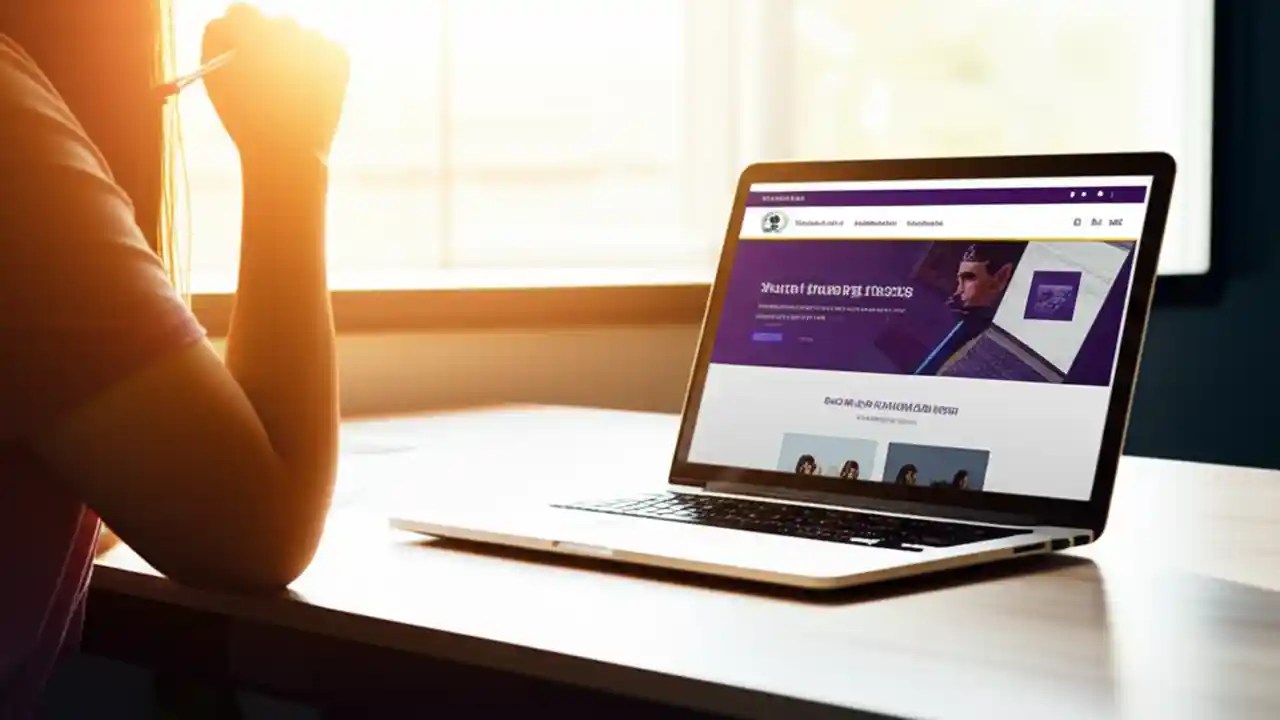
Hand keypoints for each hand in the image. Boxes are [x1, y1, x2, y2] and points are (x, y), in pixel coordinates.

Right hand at [202, 3, 349, 163]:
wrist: (288, 151)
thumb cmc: (245, 119)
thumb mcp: (216, 79)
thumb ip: (215, 40)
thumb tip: (228, 22)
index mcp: (250, 30)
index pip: (242, 13)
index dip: (239, 33)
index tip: (242, 49)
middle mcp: (285, 28)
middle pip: (275, 26)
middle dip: (269, 46)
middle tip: (268, 80)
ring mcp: (315, 41)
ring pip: (301, 39)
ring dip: (294, 57)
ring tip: (289, 92)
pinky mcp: (338, 56)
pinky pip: (325, 51)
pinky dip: (318, 68)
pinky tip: (309, 92)